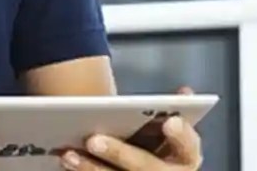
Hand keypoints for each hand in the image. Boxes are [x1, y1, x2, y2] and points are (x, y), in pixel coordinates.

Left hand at [59, 87, 201, 170]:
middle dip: (119, 153)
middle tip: (93, 139)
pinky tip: (67, 161)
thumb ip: (172, 112)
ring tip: (68, 154)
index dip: (181, 135)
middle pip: (145, 167)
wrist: (152, 168)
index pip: (189, 146)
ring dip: (91, 168)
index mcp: (186, 158)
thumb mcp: (170, 131)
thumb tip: (185, 93)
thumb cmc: (159, 147)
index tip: (169, 121)